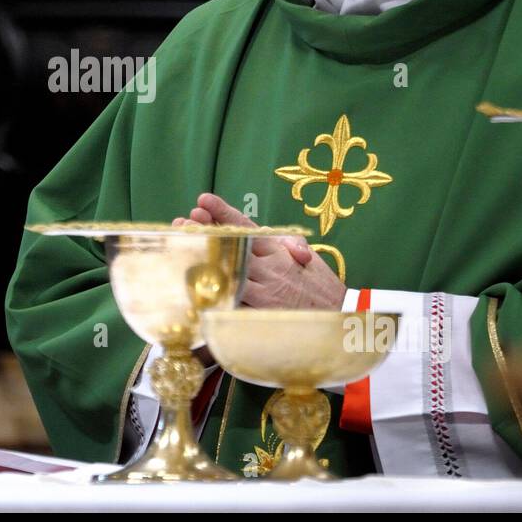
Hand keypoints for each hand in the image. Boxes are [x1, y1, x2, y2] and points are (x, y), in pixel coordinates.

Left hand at [173, 192, 345, 309]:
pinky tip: (194, 289)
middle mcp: (268, 269)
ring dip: (203, 262)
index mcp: (278, 251)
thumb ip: (288, 243)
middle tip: (182, 224)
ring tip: (180, 251)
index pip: (246, 227)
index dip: (223, 212)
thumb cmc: (322, 287)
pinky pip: (232, 305)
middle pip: (229, 247)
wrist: (341, 321)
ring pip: (227, 274)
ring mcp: (263, 294)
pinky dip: (215, 296)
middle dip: (203, 235)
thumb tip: (270, 234)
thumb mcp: (308, 259)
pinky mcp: (259, 316)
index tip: (204, 200)